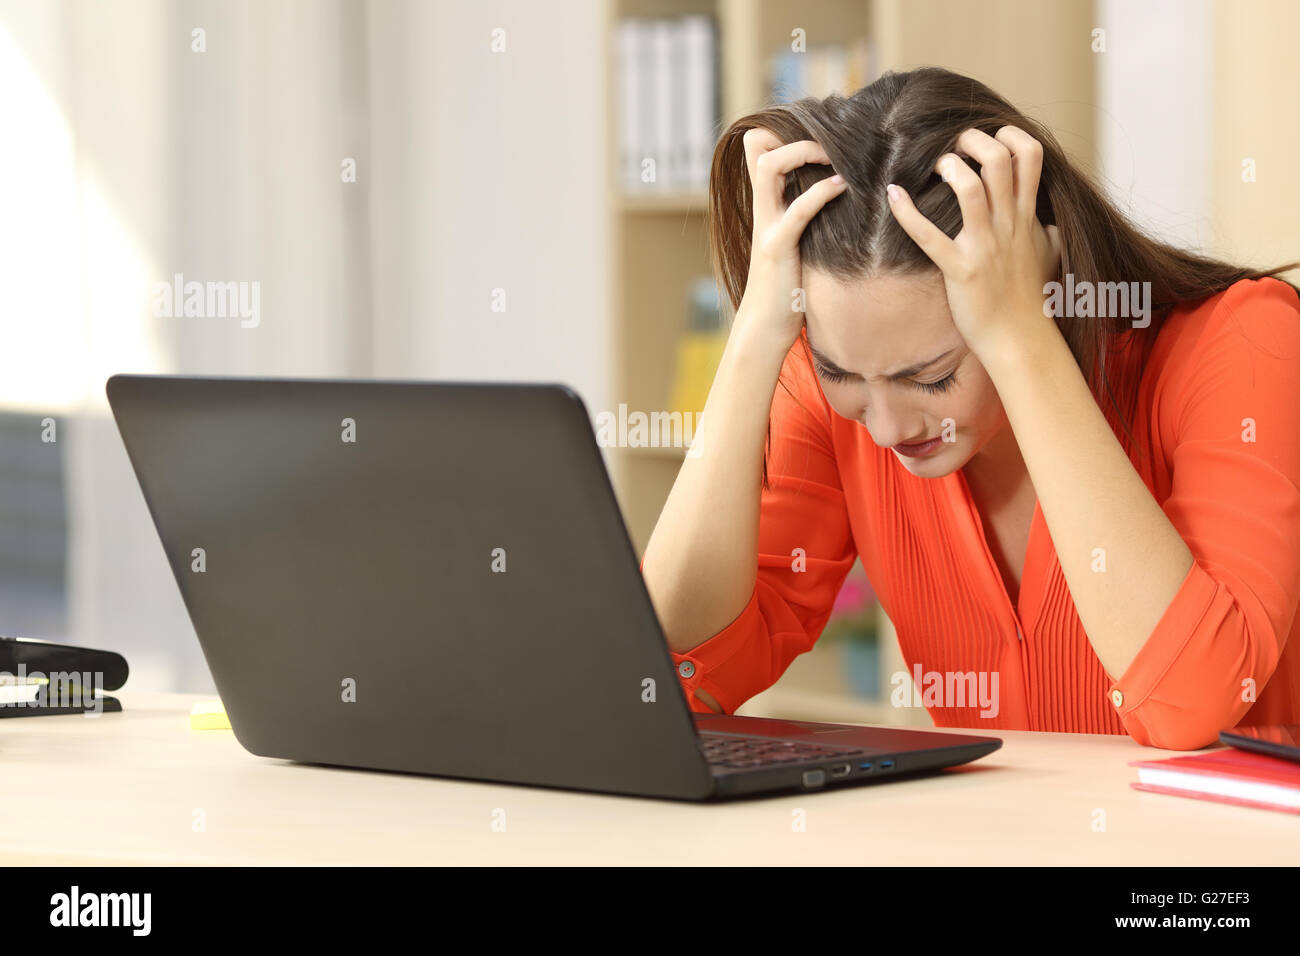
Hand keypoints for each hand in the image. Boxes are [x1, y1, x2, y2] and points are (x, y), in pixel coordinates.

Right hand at [737, 127, 847, 352]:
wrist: (764, 326)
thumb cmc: (784, 288)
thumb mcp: (793, 244)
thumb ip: (802, 217)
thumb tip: (832, 197)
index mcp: (766, 207)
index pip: (758, 152)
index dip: (782, 135)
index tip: (820, 141)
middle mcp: (762, 211)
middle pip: (760, 149)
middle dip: (797, 137)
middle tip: (831, 145)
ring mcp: (768, 228)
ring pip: (770, 168)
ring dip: (804, 153)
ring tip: (834, 158)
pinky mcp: (778, 248)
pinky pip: (797, 211)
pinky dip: (820, 193)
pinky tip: (841, 187)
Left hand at [885, 126, 1061, 359]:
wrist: (1021, 339)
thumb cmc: (1032, 298)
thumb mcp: (1050, 257)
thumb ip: (1048, 234)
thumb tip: (1051, 225)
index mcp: (1026, 217)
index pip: (1031, 156)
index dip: (1010, 135)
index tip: (991, 138)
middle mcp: (1008, 225)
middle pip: (998, 160)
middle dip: (972, 140)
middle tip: (954, 144)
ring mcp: (984, 246)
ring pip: (970, 187)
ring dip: (949, 166)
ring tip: (936, 165)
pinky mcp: (959, 269)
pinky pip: (928, 236)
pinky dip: (906, 212)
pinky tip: (892, 194)